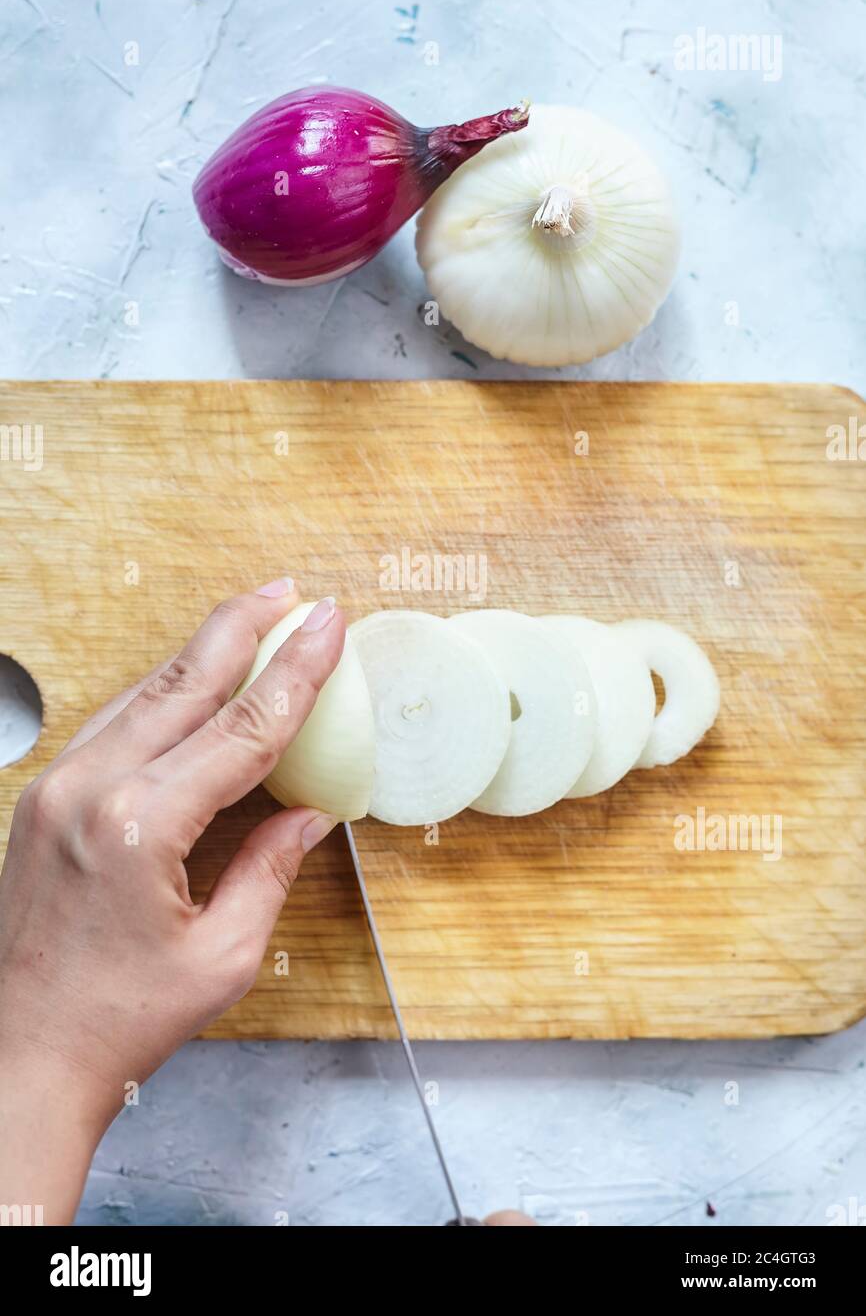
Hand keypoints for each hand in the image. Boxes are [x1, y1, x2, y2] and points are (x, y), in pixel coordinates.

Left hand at [0, 581, 343, 1223]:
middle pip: (185, 683)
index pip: (242, 729)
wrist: (19, 1057)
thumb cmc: (116, 1022)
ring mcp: (57, 788)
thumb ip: (270, 870)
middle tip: (290, 592)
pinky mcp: (42, 797)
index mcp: (140, 827)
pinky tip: (190, 681)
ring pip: (144, 692)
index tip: (328, 625)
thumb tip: (310, 814)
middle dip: (243, 626)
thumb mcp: (222, 957)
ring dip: (201, 651)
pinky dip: (160, 691)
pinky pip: (112, 722)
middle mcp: (90, 790)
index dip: (296, 672)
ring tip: (249, 619)